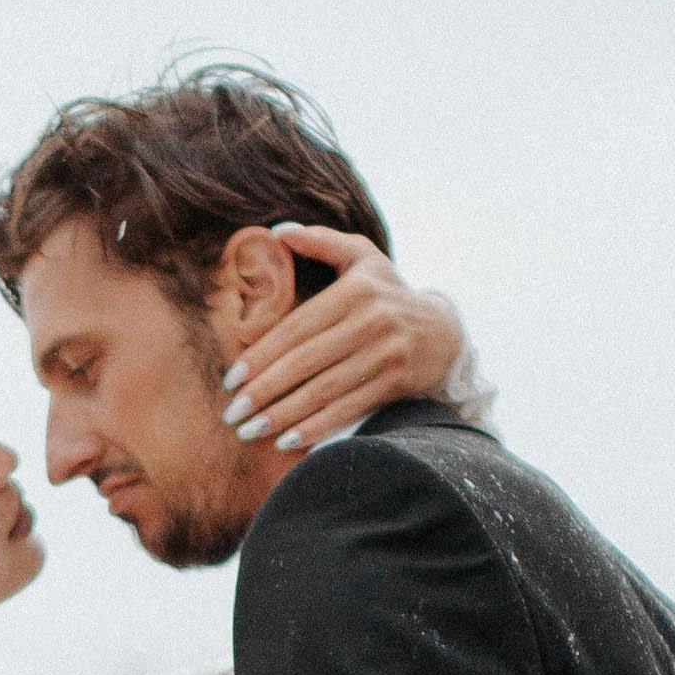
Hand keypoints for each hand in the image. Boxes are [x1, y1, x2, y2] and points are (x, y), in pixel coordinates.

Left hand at [218, 227, 470, 451]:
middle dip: (264, 390)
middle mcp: (372, 320)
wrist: (444, 332)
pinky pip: (349, 409)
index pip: (296, 328)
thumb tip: (277, 232)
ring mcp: (386, 353)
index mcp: (355, 290)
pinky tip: (288, 442)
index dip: (261, 355)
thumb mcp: (362, 258)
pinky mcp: (396, 381)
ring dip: (284, 415)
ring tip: (250, 431)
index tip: (231, 380)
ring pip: (325, 390)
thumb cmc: (388, 293)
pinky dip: (318, 428)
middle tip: (232, 413)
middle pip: (306, 361)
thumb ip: (321, 241)